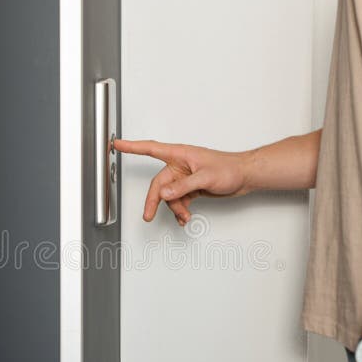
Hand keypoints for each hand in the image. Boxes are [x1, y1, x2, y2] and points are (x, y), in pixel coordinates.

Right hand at [113, 138, 250, 224]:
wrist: (245, 177)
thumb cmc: (230, 169)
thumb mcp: (205, 177)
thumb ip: (183, 186)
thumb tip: (164, 194)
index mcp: (180, 154)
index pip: (151, 149)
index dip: (132, 147)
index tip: (117, 144)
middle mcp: (179, 165)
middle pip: (158, 184)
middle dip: (154, 201)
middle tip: (148, 215)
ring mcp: (184, 177)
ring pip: (168, 196)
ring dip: (174, 208)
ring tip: (185, 216)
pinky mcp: (190, 187)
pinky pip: (178, 200)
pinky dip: (180, 210)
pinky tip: (185, 217)